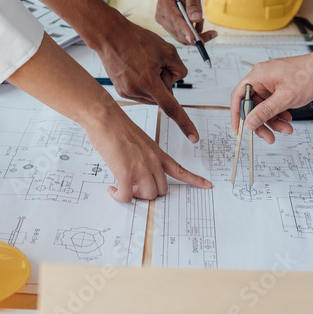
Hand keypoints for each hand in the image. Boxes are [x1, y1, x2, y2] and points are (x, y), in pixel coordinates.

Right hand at [83, 106, 211, 201]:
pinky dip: (119, 196)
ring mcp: (140, 167)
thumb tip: (136, 171)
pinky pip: (126, 196)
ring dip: (135, 195)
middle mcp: (152, 161)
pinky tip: (112, 189)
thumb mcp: (138, 141)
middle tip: (133, 186)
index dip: (195, 180)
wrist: (105, 117)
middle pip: (161, 189)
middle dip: (148, 192)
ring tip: (122, 186)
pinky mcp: (125, 173)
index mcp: (157, 152)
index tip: (207, 185)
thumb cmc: (116, 126)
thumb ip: (142, 156)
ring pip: (148, 195)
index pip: (180, 169)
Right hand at [96, 19, 201, 141]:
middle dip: (165, 83)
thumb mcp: (167, 51)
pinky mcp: (121, 92)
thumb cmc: (137, 40)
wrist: (110, 36)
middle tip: (154, 63)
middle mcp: (137, 92)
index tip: (194, 138)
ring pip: (154, 96)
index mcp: (149, 83)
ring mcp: (128, 93)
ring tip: (142, 64)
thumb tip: (177, 81)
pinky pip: (142, 93)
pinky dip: (144, 83)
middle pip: (164, 97)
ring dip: (154, 83)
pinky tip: (136, 68)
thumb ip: (179, 69)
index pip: (172, 109)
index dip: (185, 123)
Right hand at [156, 0, 216, 45]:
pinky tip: (201, 26)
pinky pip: (183, 36)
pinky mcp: (171, 27)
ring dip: (196, 36)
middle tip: (212, 34)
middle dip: (194, 36)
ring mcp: (165, 23)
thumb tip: (196, 19)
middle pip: (177, 31)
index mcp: (164, 4)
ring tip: (208, 28)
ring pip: (181, 37)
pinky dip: (194, 35)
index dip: (184, 30)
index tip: (192, 38)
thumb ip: (193, 3)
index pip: (174, 20)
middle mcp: (162, 16)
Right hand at [230, 52, 312, 143]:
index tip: (238, 129)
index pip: (239, 96)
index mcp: (258, 76)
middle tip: (268, 136)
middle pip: (254, 105)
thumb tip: (250, 121)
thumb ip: (265, 111)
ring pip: (266, 107)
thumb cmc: (310, 74)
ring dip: (274, 120)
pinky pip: (275, 103)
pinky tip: (288, 119)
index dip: (236, 114)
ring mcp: (273, 82)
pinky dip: (280, 113)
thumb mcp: (286, 98)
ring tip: (285, 129)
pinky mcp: (281, 86)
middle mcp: (263, 78)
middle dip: (261, 122)